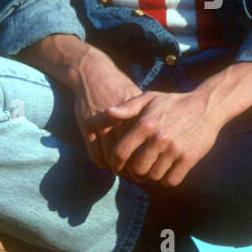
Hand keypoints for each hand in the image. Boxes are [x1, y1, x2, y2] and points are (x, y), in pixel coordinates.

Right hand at [71, 49, 149, 169]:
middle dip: (133, 170)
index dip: (148, 161)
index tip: (149, 167)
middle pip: (129, 156)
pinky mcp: (87, 127)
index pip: (145, 147)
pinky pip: (95, 154)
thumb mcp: (141, 100)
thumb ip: (150, 120)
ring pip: (111, 158)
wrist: (94, 74)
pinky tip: (107, 164)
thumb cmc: (121, 88)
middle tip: (136, 177)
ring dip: (117, 169)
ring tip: (122, 172)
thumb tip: (163, 142)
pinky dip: (102, 163)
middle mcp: (121, 121)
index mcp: (137, 116)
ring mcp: (102, 124)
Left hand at [99, 88, 221, 187]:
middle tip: (138, 170)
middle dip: (135, 172)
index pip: (120, 152)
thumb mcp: (149, 98)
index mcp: (145, 124)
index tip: (117, 168)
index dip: (115, 164)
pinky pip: (171, 181)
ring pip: (154, 176)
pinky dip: (166, 180)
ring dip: (152, 176)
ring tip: (153, 168)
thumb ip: (127, 107)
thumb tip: (107, 112)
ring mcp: (174, 149)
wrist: (207, 106)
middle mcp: (158, 138)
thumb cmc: (174, 103)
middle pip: (137, 169)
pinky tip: (167, 171)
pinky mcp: (189, 159)